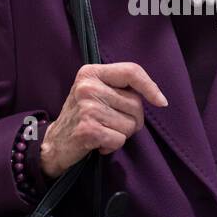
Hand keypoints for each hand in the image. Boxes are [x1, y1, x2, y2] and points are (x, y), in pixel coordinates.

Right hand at [39, 63, 167, 177]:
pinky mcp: (88, 129)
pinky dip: (112, 146)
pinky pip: (119, 139)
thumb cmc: (82, 117)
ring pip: (130, 125)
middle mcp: (88, 87)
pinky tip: (98, 143)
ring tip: (102, 132)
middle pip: (136, 104)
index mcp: (91, 72)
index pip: (131, 71)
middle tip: (111, 124)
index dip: (150, 87)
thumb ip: (120, 88)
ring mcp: (87, 108)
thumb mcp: (96, 92)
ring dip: (121, 134)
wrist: (54, 143)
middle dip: (132, 119)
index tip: (161, 102)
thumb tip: (158, 98)